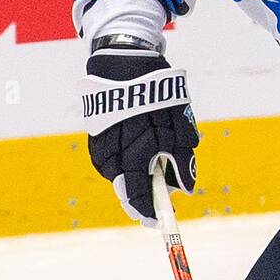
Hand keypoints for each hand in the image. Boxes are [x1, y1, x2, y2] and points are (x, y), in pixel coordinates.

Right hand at [83, 48, 199, 223]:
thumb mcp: (179, 122)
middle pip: (126, 187)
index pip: (138, 193)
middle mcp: (114, 148)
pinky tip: (130, 151)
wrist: (125, 57)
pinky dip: (119, 161)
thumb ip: (183, 157)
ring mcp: (100, 140)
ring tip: (146, 161)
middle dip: (142, 194)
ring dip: (130, 175)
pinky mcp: (94, 132)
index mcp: (137, 147)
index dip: (147, 211)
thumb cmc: (158, 90)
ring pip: (115, 173)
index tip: (156, 222)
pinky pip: (105, 158)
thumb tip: (185, 188)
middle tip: (156, 195)